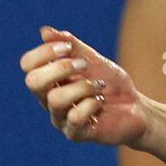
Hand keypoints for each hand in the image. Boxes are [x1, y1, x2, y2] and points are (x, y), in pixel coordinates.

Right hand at [20, 25, 147, 145]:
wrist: (137, 108)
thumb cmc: (111, 84)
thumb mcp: (94, 60)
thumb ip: (72, 46)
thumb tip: (44, 31)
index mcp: (50, 80)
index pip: (28, 65)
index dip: (45, 52)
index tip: (69, 47)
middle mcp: (49, 100)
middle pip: (33, 82)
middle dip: (61, 67)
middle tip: (85, 65)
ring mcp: (61, 118)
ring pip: (55, 99)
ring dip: (83, 87)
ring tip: (100, 86)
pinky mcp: (76, 133)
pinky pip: (74, 117)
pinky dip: (92, 104)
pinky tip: (101, 103)